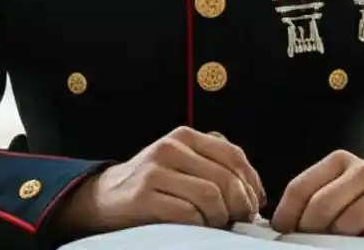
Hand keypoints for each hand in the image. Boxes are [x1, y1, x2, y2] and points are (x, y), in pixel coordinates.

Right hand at [53, 126, 265, 237]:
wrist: (108, 196)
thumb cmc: (155, 184)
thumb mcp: (183, 162)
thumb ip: (215, 165)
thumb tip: (255, 192)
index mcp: (184, 136)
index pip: (233, 156)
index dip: (251, 183)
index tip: (252, 203)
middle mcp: (169, 148)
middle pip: (225, 179)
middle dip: (239, 205)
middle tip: (237, 220)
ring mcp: (155, 171)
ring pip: (210, 197)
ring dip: (219, 217)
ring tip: (214, 223)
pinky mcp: (144, 196)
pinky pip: (188, 214)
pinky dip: (199, 225)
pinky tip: (194, 226)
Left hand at [272, 150, 363, 241]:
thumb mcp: (337, 186)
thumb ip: (312, 197)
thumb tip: (281, 224)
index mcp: (340, 160)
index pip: (301, 187)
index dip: (286, 213)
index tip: (281, 230)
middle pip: (321, 207)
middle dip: (310, 229)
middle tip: (310, 240)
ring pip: (346, 226)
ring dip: (338, 240)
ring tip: (340, 239)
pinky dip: (362, 245)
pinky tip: (363, 241)